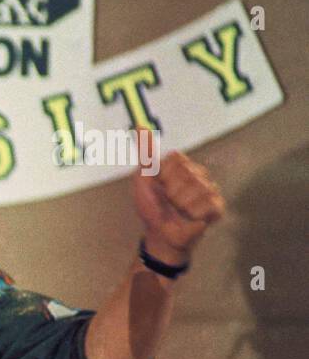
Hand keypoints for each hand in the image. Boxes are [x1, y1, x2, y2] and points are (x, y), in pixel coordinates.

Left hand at [132, 128, 224, 265]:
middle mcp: (198, 174)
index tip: (158, 184)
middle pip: (188, 172)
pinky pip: (209, 204)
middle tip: (168, 201)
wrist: (160, 234)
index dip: (164, 174)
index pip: (177, 158)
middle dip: (173, 190)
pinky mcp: (217, 207)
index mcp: (181, 166)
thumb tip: (140, 125)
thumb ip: (145, 153)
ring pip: (199, 188)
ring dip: (182, 203)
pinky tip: (191, 218)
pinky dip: (194, 214)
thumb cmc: (151, 206)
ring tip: (179, 210)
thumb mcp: (143, 178)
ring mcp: (210, 190)